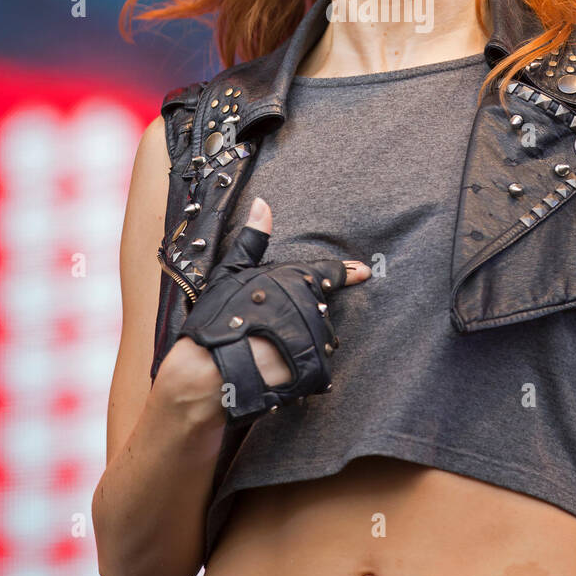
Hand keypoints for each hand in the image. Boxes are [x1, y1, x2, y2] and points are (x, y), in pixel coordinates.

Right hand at [172, 196, 370, 428]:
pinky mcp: (317, 371)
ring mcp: (317, 340)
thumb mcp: (231, 273)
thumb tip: (262, 203)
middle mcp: (312, 307)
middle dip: (304, 316)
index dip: (347, 273)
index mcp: (296, 279)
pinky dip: (302, 369)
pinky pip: (317, 367)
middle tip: (274, 327)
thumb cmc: (218, 318)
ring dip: (304, 343)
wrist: (210, 372)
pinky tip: (279, 370)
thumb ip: (253, 239)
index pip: (330, 273)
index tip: (365, 272)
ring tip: (272, 350)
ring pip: (320, 339)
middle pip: (320, 309)